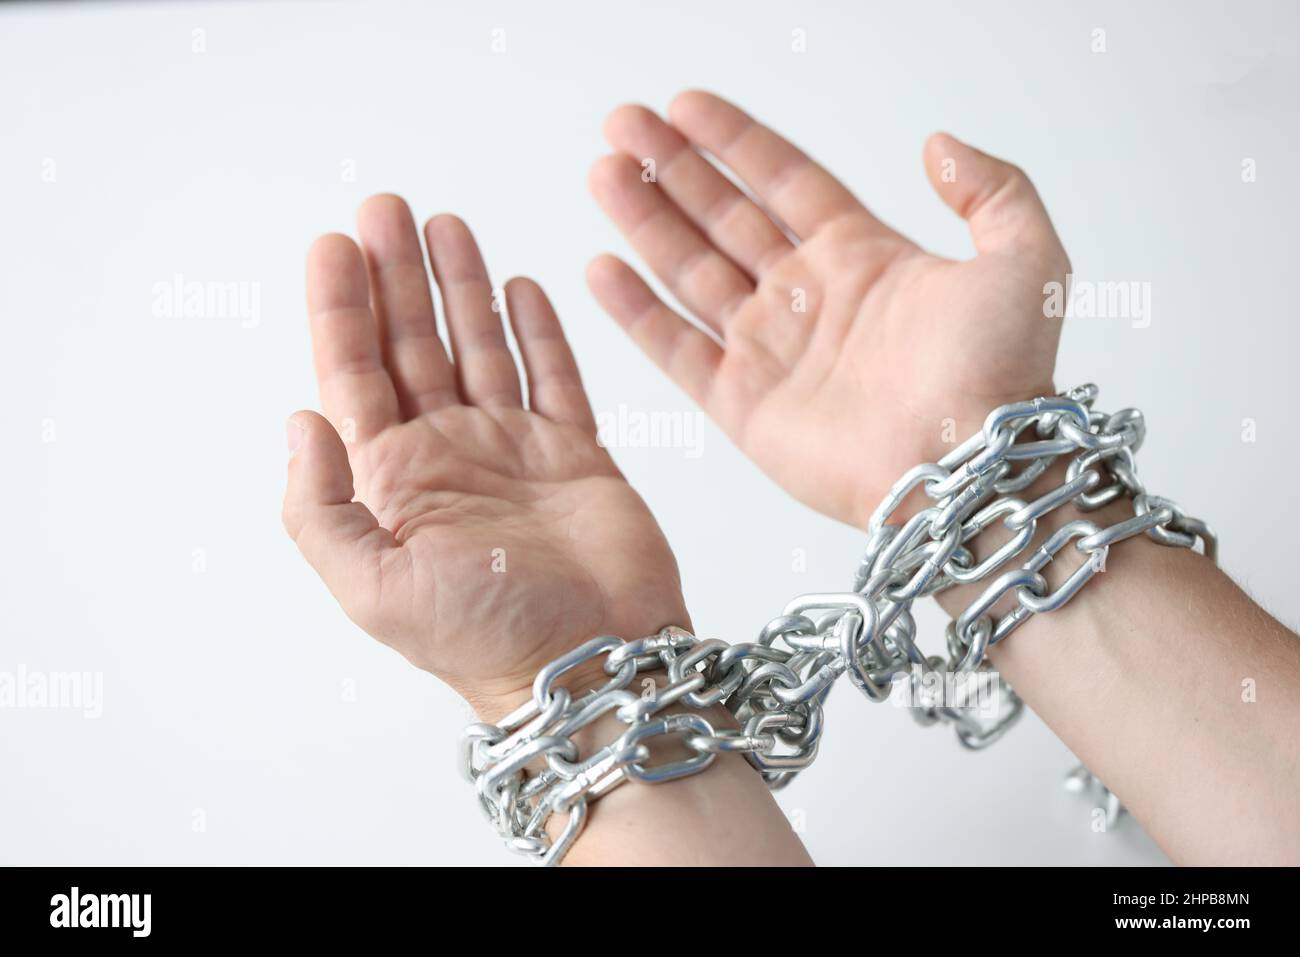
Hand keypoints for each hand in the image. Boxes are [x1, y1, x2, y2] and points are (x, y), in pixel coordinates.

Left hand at [283, 195, 687, 718]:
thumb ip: (322, 507)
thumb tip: (301, 419)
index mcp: (393, 481)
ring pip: (480, 348)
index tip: (334, 243)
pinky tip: (518, 288)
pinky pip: (553, 377)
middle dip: (397, 276)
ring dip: (461, 288)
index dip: (341, 307)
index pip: (354, 374)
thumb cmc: (485, 638)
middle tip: (386, 208)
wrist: (593, 662)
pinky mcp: (575, 455)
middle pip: (414, 345)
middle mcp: (448, 455)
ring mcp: (513, 451)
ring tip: (446, 225)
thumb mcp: (372, 587)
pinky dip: (537, 332)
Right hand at [587, 91, 1067, 527]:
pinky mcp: (743, 406)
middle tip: (623, 123)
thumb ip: (992, 189)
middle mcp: (808, 300)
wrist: (966, 468)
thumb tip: (937, 143)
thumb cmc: (1001, 374)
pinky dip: (635, 313)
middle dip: (672, 168)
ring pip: (690, 271)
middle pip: (724, 218)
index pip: (784, 181)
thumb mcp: (1028, 258)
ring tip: (604, 172)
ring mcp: (771, 352)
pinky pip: (676, 350)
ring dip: (645, 221)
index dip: (734, 141)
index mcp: (863, 257)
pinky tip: (602, 268)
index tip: (685, 105)